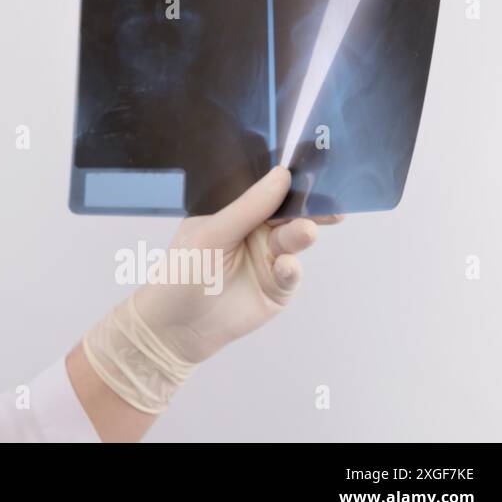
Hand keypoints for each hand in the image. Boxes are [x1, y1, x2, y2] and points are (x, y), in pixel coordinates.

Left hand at [132, 166, 339, 365]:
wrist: (175, 325)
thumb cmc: (183, 271)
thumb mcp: (211, 234)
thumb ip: (248, 208)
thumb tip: (282, 175)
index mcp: (236, 213)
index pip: (267, 193)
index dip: (290, 185)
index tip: (315, 175)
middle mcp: (255, 232)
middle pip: (287, 216)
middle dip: (307, 210)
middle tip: (325, 208)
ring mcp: (268, 260)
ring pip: (292, 242)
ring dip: (300, 236)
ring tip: (304, 232)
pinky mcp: (277, 288)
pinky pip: (290, 274)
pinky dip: (291, 269)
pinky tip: (286, 265)